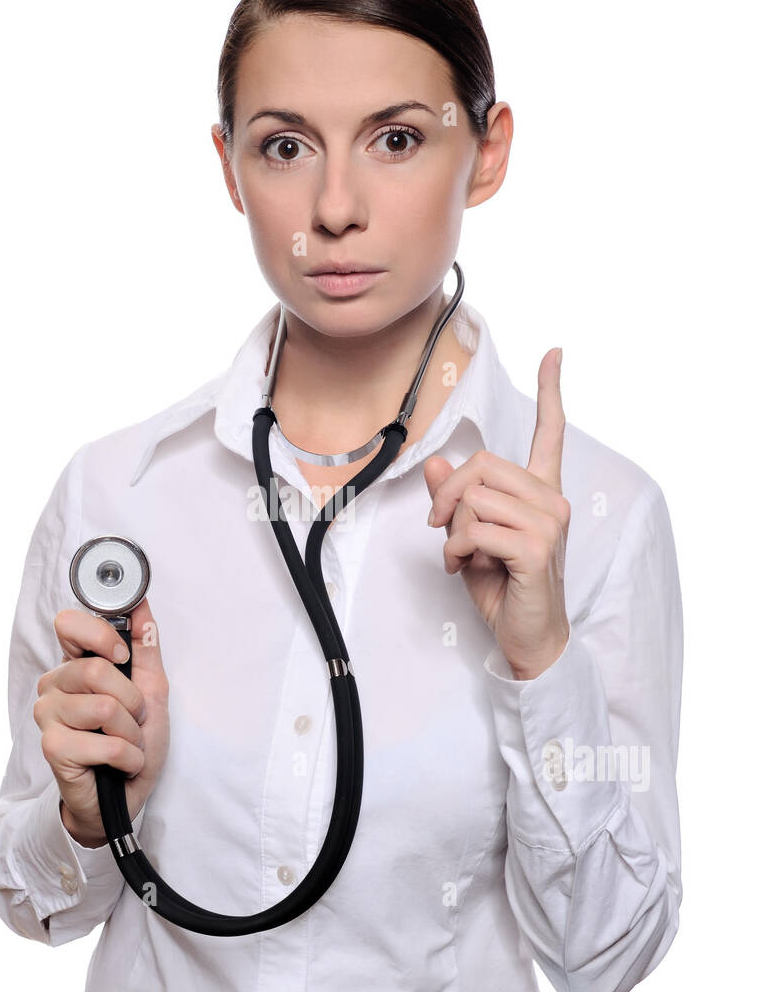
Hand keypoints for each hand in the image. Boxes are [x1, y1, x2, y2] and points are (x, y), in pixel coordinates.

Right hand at [34, 597, 169, 844]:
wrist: (126, 795)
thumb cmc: (134, 742)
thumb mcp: (151, 690)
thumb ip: (146, 648)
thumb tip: (143, 606)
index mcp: (75, 665)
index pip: (68, 624)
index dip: (100, 635)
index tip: (121, 656)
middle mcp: (54, 685)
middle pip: (96, 670)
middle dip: (133, 701)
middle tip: (134, 719)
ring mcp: (48, 716)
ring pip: (105, 707)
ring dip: (133, 733)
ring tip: (127, 744)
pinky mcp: (53, 747)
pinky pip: (108, 743)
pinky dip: (129, 756)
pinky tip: (121, 764)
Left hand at [423, 347, 570, 679]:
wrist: (528, 638)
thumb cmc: (503, 588)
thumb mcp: (470, 538)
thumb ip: (456, 501)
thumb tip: (436, 463)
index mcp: (542, 493)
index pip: (551, 433)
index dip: (552, 391)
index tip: (554, 353)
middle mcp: (551, 500)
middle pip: (483, 464)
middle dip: (448, 495)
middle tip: (439, 528)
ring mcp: (549, 522)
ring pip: (474, 497)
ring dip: (450, 531)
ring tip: (458, 556)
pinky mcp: (537, 547)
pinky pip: (475, 527)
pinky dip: (456, 549)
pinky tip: (462, 567)